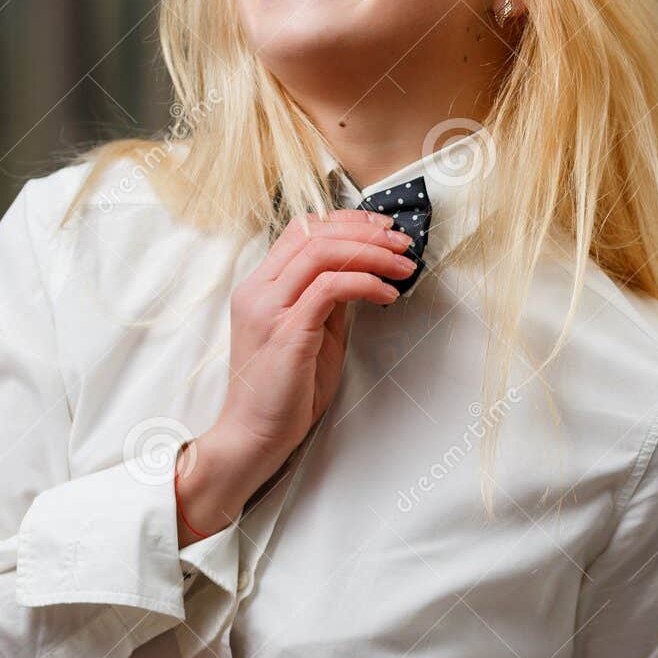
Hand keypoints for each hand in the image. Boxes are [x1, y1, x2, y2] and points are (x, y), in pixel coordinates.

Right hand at [174, 209, 414, 539]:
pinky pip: (330, 288)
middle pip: (314, 233)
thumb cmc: (285, 391)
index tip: (383, 229)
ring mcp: (268, 308)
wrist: (254, 436)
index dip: (346, 221)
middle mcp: (258, 289)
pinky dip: (365, 283)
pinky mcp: (286, 331)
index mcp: (260, 286)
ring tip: (402, 267)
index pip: (302, 230)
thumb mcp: (311, 333)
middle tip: (403, 244)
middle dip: (366, 232)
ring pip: (322, 252)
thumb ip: (327, 300)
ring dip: (371, 253)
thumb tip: (362, 273)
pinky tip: (386, 295)